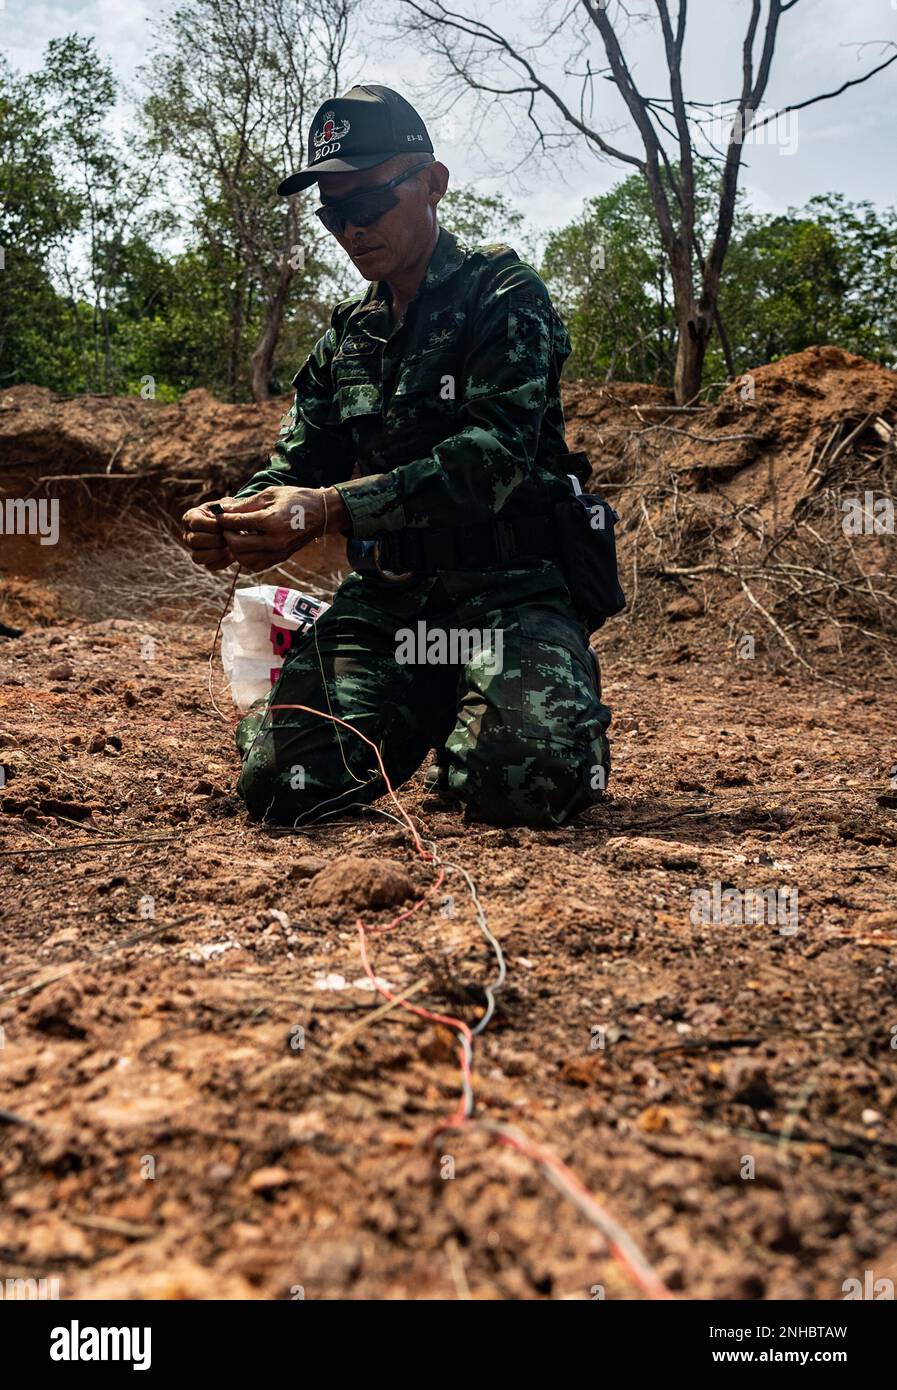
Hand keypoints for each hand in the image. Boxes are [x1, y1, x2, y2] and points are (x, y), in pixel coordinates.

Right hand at [181, 496, 239, 570]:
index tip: (226, 525)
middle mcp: (188, 535)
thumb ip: (228, 505)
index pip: (195, 522)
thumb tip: (224, 511)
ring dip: (217, 552)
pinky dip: (223, 561)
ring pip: (197, 557)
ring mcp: (194, 550)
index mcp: (190, 517)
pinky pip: (209, 566)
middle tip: (229, 537)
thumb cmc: (230, 513)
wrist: (235, 526)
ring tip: (229, 546)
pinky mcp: (204, 561)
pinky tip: (231, 553)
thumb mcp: (228, 504)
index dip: (213, 525)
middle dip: (216, 540)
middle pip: (194, 541)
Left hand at [216, 486, 348, 572]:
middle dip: (226, 535)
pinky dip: (245, 557)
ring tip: (235, 536)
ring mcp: (278, 553)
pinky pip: (254, 565)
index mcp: (272, 522)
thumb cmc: (296, 499)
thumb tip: (224, 509)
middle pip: (237, 545)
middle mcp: (274, 541)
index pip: (236, 523)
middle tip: (226, 526)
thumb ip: (246, 504)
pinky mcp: (279, 559)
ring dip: (234, 549)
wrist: (321, 514)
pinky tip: (246, 545)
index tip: (220, 513)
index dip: (224, 518)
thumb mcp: (270, 494)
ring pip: (243, 559)